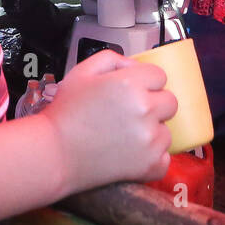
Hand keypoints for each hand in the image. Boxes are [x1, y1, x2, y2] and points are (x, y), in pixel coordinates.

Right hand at [41, 50, 176, 191]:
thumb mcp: (82, 72)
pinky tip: (132, 154)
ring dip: (152, 132)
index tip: (134, 92)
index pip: (160, 76)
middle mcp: (145, 109)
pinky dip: (152, 158)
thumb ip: (112, 59)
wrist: (55, 153)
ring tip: (126, 136)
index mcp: (129, 83)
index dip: (146, 82)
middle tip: (131, 114)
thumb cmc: (66, 113)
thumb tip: (134, 66)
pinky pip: (165, 158)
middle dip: (154, 105)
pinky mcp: (150, 165)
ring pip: (167, 131)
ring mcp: (150, 139)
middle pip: (170, 102)